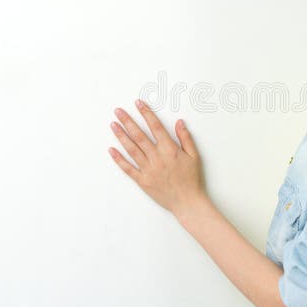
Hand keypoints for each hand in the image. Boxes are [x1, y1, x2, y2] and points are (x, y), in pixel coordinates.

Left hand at [108, 99, 206, 216]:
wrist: (187, 202)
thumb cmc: (192, 180)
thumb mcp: (194, 156)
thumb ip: (186, 138)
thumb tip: (179, 122)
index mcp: (170, 150)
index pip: (156, 127)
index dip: (147, 114)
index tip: (139, 104)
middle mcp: (157, 158)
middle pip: (139, 136)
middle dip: (128, 121)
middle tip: (118, 111)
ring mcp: (148, 170)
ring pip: (131, 149)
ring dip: (121, 136)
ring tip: (113, 124)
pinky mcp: (142, 181)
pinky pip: (128, 168)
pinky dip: (119, 159)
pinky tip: (111, 149)